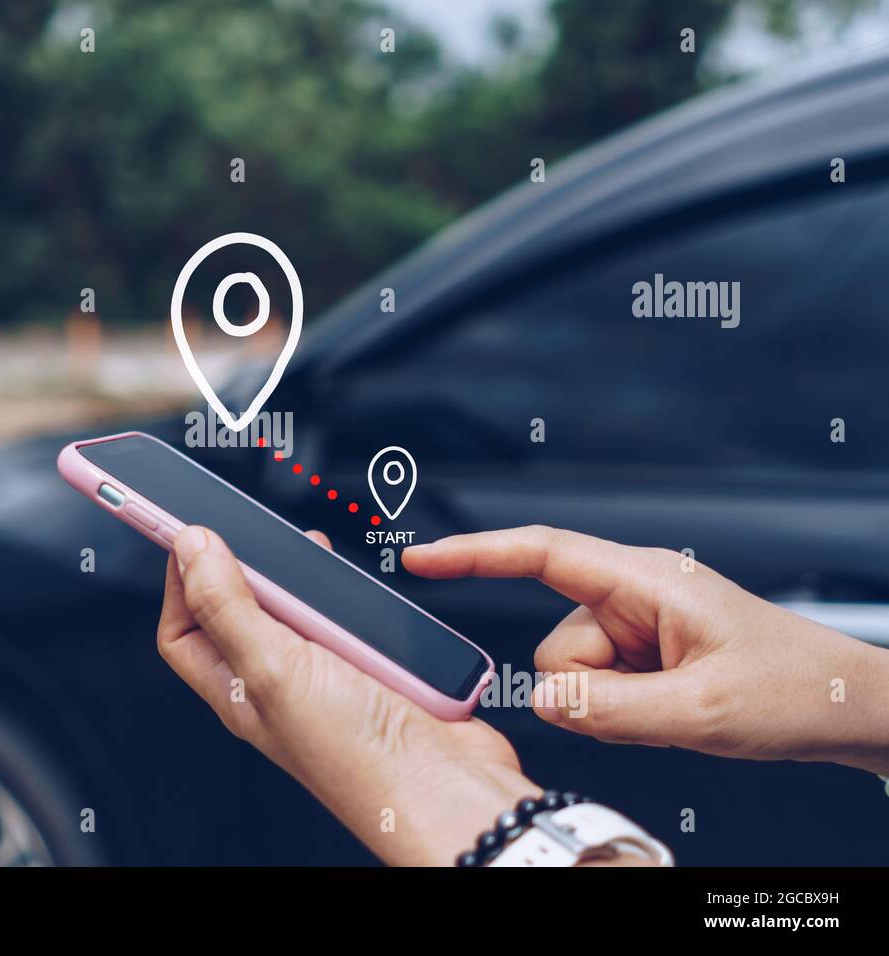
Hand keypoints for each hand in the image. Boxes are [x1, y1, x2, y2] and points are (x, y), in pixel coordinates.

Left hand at [158, 525, 535, 865]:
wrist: (446, 789)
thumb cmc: (355, 755)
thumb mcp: (272, 669)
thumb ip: (227, 605)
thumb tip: (189, 548)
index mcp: (236, 688)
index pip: (184, 627)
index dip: (182, 579)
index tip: (190, 531)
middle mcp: (276, 681)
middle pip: (243, 606)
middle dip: (254, 567)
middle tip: (266, 539)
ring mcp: (328, 672)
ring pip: (303, 607)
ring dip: (311, 583)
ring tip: (319, 564)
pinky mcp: (374, 663)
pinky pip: (355, 616)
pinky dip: (358, 600)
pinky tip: (364, 599)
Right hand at [404, 526, 888, 775]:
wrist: (843, 705)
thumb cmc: (793, 687)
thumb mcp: (702, 709)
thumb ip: (610, 708)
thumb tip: (542, 700)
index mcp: (644, 579)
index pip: (540, 552)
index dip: (472, 553)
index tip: (421, 559)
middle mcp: (632, 593)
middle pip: (553, 642)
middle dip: (587, 688)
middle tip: (656, 705)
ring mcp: (635, 624)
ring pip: (570, 673)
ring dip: (609, 702)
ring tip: (675, 704)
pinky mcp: (640, 652)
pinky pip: (594, 688)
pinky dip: (620, 707)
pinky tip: (670, 706)